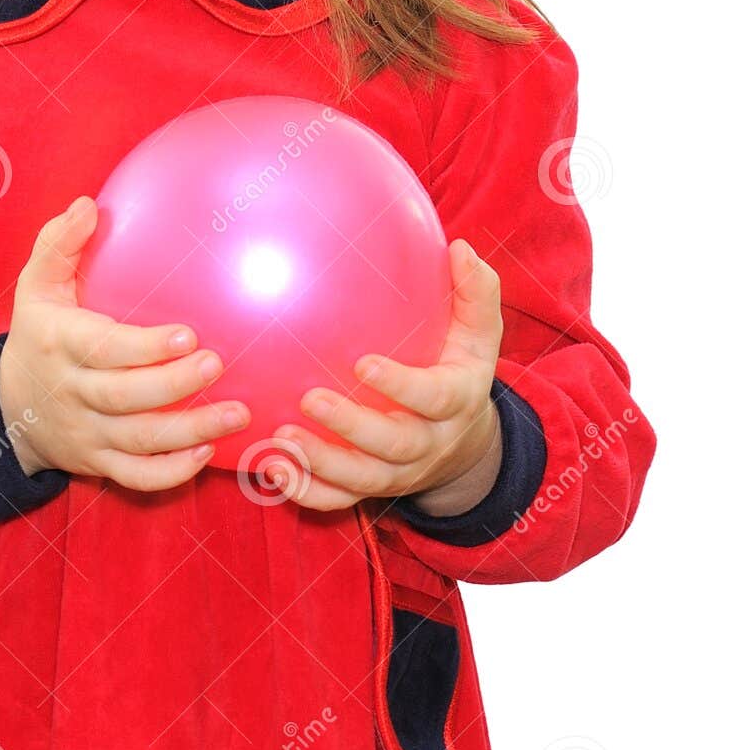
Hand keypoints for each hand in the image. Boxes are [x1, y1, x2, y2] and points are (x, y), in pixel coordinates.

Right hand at [0, 196, 251, 491]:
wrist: (8, 407)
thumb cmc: (39, 332)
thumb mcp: (36, 285)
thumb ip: (59, 243)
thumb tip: (88, 205)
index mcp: (59, 344)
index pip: (103, 350)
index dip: (144, 348)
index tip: (188, 334)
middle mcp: (71, 392)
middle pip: (124, 398)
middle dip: (174, 385)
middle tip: (220, 364)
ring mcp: (86, 433)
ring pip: (138, 441)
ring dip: (189, 430)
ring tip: (238, 414)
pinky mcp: (98, 463)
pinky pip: (136, 476)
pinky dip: (171, 472)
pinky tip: (208, 452)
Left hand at [265, 239, 505, 512]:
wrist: (466, 444)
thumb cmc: (460, 368)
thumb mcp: (480, 333)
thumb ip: (476, 292)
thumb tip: (460, 248)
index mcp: (454, 402)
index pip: (431, 398)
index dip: (400, 386)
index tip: (361, 363)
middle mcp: (427, 444)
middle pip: (392, 446)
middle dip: (351, 428)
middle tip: (309, 399)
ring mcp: (398, 473)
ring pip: (360, 481)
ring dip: (319, 464)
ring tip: (279, 438)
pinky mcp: (371, 490)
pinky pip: (337, 501)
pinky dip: (305, 493)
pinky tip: (270, 468)